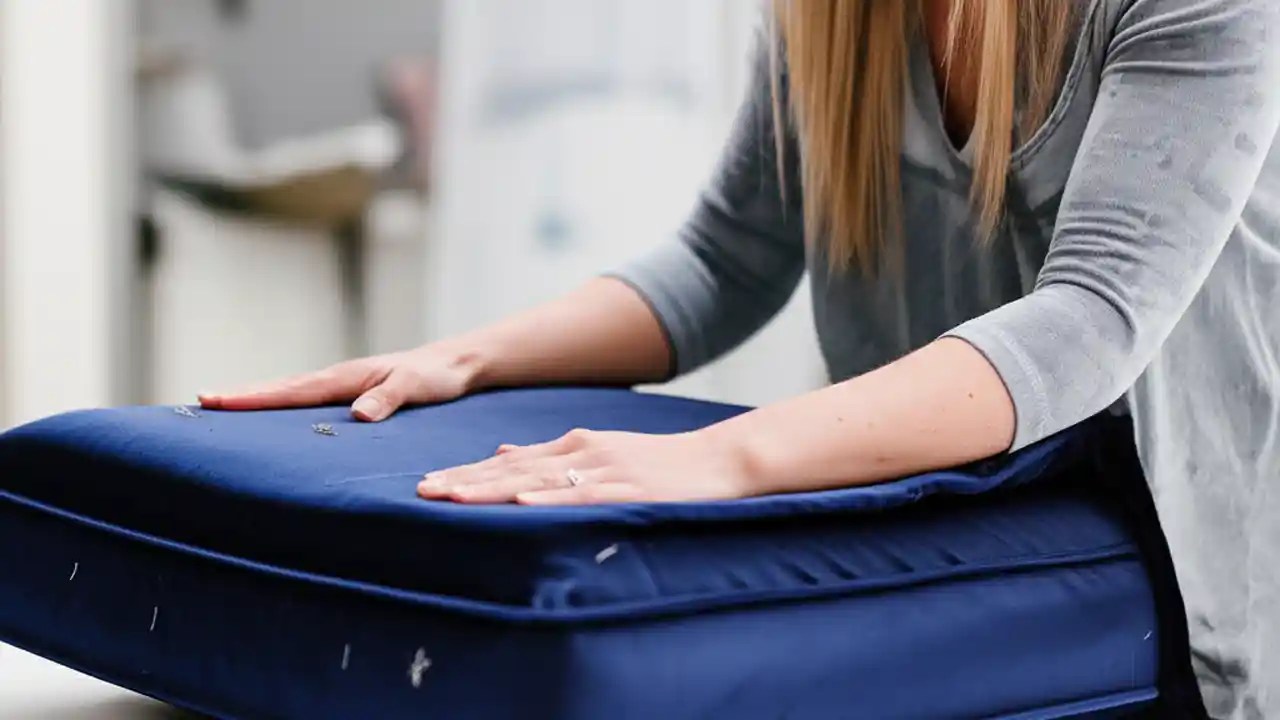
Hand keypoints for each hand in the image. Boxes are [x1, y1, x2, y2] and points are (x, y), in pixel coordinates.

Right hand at [198, 344, 485, 421]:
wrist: (455, 365)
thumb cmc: (436, 377)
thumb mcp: (415, 388)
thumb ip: (388, 400)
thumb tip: (356, 415)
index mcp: (345, 377)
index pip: (291, 390)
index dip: (254, 398)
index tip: (217, 400)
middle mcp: (338, 380)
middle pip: (280, 388)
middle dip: (242, 395)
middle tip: (200, 401)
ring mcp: (343, 386)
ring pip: (290, 393)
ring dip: (257, 399)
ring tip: (221, 406)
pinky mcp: (351, 395)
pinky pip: (308, 401)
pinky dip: (283, 405)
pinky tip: (272, 418)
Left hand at [418, 427, 753, 504]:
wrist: (719, 459)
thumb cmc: (661, 462)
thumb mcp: (601, 450)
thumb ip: (551, 455)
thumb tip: (502, 452)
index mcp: (574, 444)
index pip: (509, 460)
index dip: (468, 471)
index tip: (430, 481)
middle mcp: (582, 451)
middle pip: (512, 468)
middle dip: (466, 479)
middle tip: (423, 490)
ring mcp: (605, 470)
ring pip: (537, 480)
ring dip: (492, 488)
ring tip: (453, 496)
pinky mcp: (628, 491)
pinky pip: (582, 496)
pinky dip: (550, 498)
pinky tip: (521, 501)